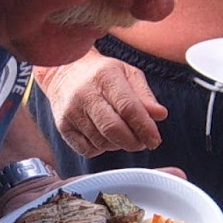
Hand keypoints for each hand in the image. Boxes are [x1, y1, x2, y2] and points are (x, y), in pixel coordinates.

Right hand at [37, 49, 167, 157]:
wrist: (63, 73)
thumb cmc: (101, 74)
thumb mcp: (127, 74)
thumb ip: (145, 95)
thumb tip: (160, 115)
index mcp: (105, 76)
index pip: (128, 107)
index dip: (145, 127)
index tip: (155, 139)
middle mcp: (85, 94)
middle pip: (114, 129)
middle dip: (134, 142)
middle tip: (142, 143)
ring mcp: (71, 112)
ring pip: (102, 142)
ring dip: (119, 145)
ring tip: (123, 135)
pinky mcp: (63, 127)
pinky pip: (87, 150)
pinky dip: (101, 149)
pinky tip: (104, 137)